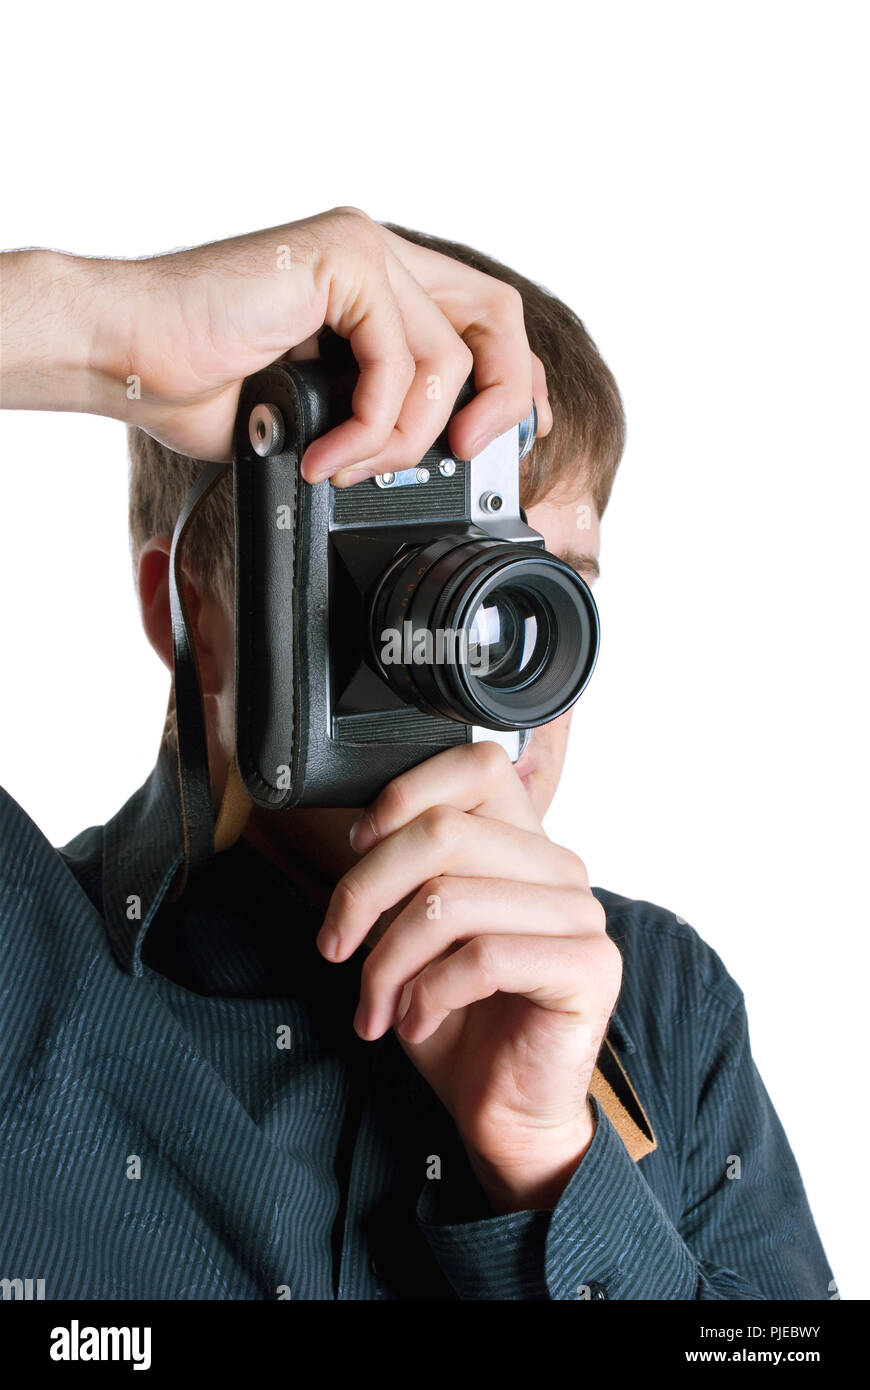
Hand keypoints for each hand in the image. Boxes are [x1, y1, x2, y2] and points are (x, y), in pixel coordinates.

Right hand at [0, 208, 551, 476]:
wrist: (125, 354)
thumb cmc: (197, 382)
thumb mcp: (317, 412)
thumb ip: (376, 416)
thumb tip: (437, 460)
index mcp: (376, 287)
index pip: (485, 320)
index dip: (514, 381)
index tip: (508, 439)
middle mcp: (378, 257)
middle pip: (498, 321)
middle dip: (499, 402)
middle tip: (467, 457)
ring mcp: (362, 250)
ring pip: (449, 359)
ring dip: (404, 439)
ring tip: (345, 467)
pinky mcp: (341, 258)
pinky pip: (400, 362)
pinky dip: (370, 427)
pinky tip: (322, 454)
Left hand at [315, 741, 622, 1212]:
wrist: (502, 1114)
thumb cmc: (455, 1021)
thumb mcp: (411, 931)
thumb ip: (405, 872)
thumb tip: (364, 832)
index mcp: (524, 844)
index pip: (478, 766)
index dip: (405, 794)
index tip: (358, 849)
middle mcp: (561, 868)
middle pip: (445, 832)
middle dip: (365, 892)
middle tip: (335, 946)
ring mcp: (582, 916)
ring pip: (452, 899)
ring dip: (388, 961)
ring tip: (377, 1005)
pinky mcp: (590, 969)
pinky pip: (484, 957)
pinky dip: (428, 993)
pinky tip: (415, 1022)